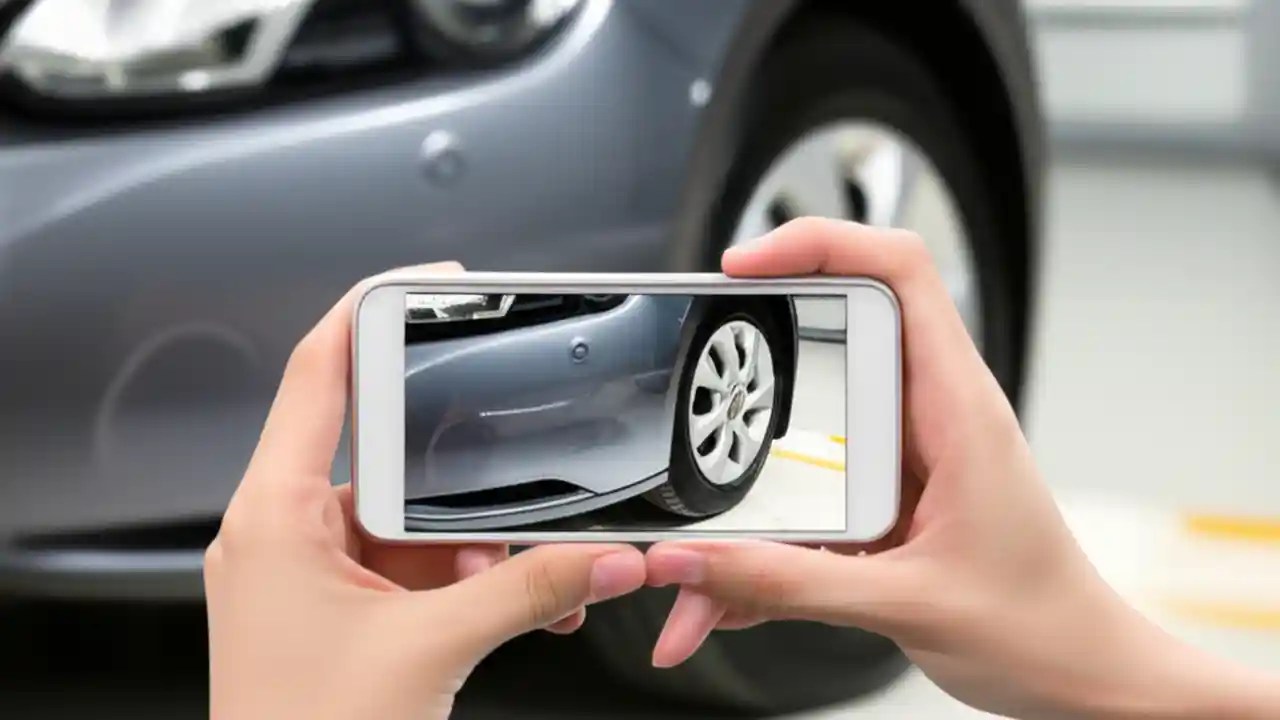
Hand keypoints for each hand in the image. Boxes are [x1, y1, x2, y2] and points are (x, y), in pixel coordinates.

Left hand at [204, 263, 645, 719]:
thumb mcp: (432, 651)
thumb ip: (531, 592)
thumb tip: (608, 556)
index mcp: (274, 517)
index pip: (319, 374)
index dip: (371, 310)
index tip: (431, 285)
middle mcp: (284, 534)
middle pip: (385, 450)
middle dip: (462, 472)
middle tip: (514, 471)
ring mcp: (312, 575)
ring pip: (410, 518)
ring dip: (473, 542)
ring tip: (521, 572)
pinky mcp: (342, 611)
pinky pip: (414, 568)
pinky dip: (464, 579)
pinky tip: (511, 601)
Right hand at [644, 219, 1279, 719]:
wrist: (1080, 674)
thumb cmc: (1039, 627)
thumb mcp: (903, 604)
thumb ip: (787, 585)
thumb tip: (694, 563)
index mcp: (957, 409)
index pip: (898, 271)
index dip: (818, 242)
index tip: (744, 265)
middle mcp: (932, 415)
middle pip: (836, 330)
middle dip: (760, 345)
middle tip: (703, 363)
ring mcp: (908, 453)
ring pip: (811, 419)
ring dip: (751, 464)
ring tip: (703, 511)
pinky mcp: (888, 495)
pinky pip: (811, 487)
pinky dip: (764, 533)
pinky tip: (734, 587)